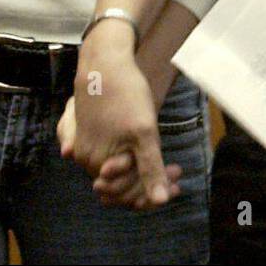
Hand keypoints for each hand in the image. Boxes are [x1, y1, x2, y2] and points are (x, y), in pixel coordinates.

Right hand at [57, 96, 182, 208]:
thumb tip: (161, 202)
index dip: (154, 193)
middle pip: (123, 187)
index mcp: (98, 163)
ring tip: (171, 167)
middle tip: (177, 173)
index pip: (127, 196)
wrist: (106, 63)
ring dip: (145, 172)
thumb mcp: (145, 131)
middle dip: (151, 183)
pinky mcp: (92, 137)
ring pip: (120, 174)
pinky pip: (114, 159)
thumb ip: (151, 168)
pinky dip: (134, 160)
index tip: (177, 184)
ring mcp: (88, 149)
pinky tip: (152, 154)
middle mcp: (88, 161)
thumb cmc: (125, 93)